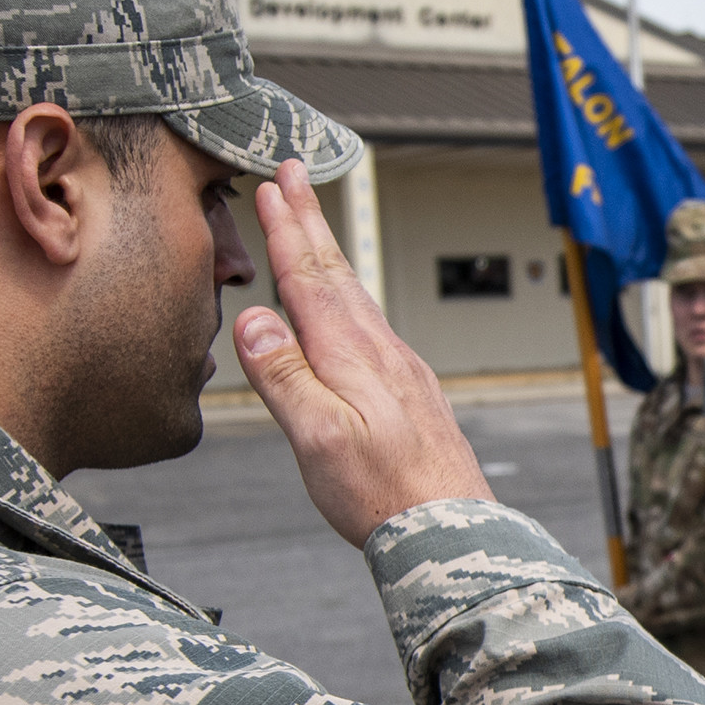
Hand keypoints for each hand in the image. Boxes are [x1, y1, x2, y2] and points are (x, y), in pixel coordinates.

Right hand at [236, 161, 493, 546]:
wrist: (451, 529)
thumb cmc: (384, 493)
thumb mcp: (317, 438)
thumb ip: (284, 376)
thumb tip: (253, 319)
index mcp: (351, 354)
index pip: (310, 278)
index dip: (288, 230)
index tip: (274, 186)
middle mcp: (381, 351)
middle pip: (336, 273)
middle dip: (311, 221)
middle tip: (293, 174)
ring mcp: (400, 368)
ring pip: (355, 296)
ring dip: (330, 255)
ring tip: (312, 227)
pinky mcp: (411, 390)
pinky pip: (370, 325)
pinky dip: (348, 297)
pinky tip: (348, 309)